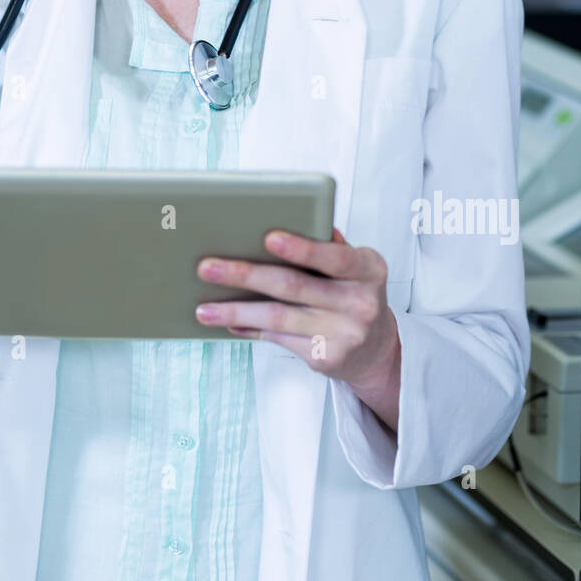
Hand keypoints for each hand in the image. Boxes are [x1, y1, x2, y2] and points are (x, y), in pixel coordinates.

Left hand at [194, 228, 400, 431]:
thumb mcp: (353, 265)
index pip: (334, 257)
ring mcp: (343, 334)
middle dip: (246, 275)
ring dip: (236, 310)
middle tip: (207, 268)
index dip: (301, 248)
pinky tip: (228, 320)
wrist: (376, 350)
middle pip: (293, 286)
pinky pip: (278, 338)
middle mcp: (360, 302)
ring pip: (278, 317)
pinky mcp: (325, 358)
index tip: (268, 238)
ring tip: (203, 308)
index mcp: (368, 269)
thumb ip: (327, 245)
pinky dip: (250, 328)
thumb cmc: (353, 293)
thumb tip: (284, 222)